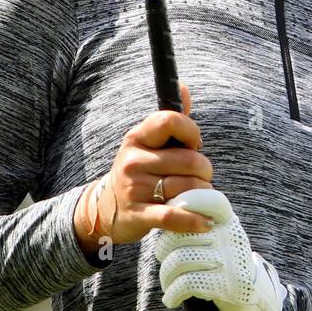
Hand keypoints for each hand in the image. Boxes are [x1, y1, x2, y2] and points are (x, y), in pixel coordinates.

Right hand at [73, 83, 215, 256]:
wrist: (105, 208)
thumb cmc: (138, 171)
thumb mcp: (148, 143)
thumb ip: (170, 120)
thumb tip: (185, 88)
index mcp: (137, 137)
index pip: (170, 121)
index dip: (191, 131)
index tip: (194, 144)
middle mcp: (133, 160)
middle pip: (190, 161)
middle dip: (205, 171)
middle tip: (200, 177)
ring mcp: (134, 188)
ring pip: (188, 187)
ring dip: (202, 194)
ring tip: (196, 196)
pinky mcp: (138, 215)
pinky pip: (173, 216)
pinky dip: (194, 220)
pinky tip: (205, 222)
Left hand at [151, 189, 288, 310]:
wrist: (247, 306)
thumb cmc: (221, 270)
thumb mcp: (215, 242)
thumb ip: (196, 226)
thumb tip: (166, 213)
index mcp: (226, 221)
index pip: (200, 200)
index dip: (180, 212)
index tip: (172, 229)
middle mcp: (230, 235)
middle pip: (180, 233)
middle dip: (163, 251)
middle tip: (165, 263)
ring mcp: (230, 259)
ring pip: (179, 260)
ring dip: (166, 276)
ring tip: (168, 284)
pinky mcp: (227, 284)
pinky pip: (186, 283)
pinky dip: (173, 294)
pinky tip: (171, 299)